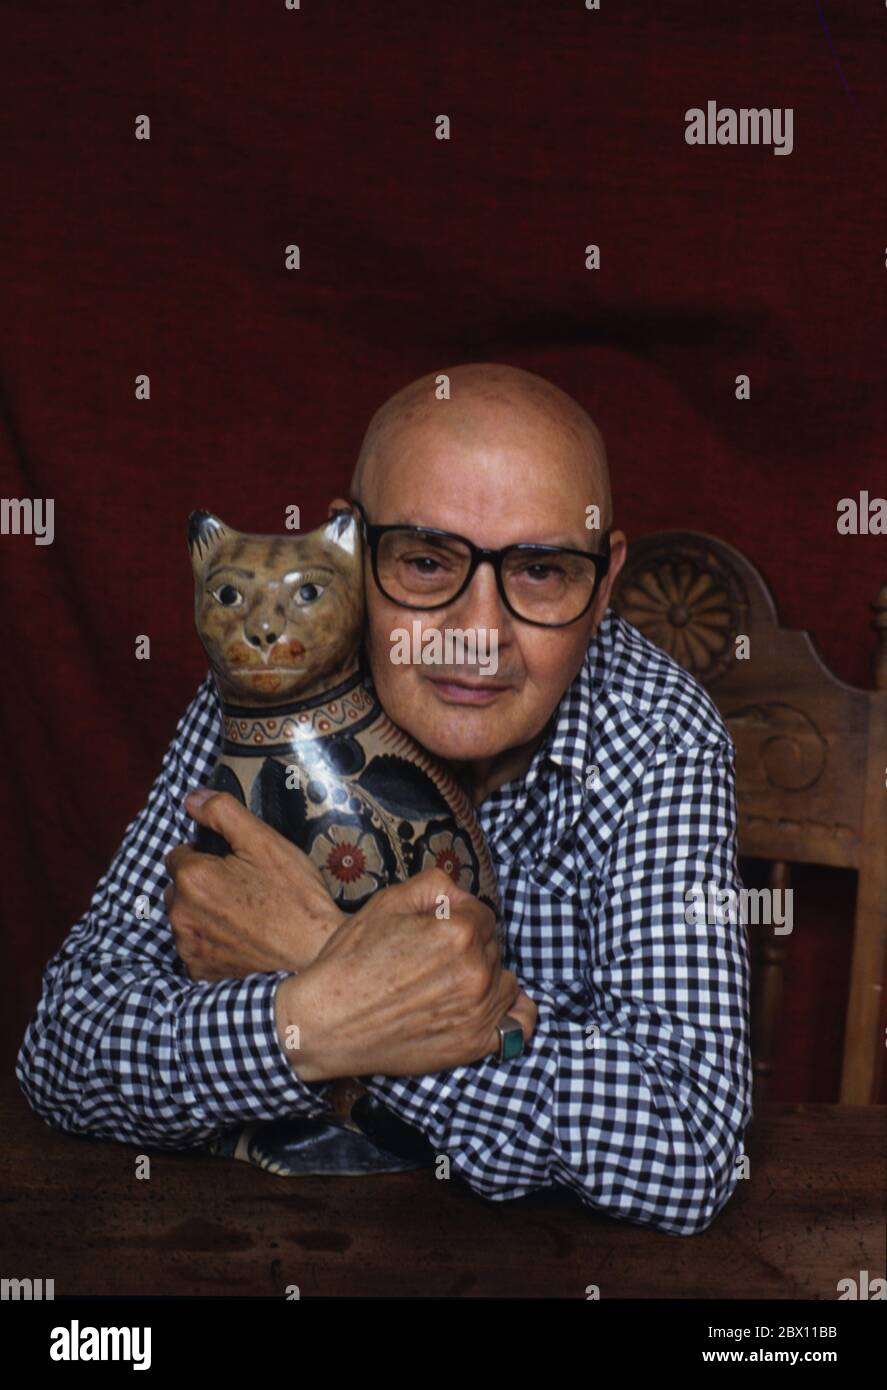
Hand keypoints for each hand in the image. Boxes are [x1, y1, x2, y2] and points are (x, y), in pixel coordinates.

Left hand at [164, 789, 345, 980]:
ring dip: (203, 915)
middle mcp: (182, 915)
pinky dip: (210, 944)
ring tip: (244, 916)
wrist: (316, 954)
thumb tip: (192, 798)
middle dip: (202, 885)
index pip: (180, 854)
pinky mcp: (201, 973)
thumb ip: (223, 812)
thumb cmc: (295, 897)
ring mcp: (190, 947)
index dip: (208, 855)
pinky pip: (195, 950)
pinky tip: (239, 940)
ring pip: (185, 919)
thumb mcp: (265, 842)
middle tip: (242, 889)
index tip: (235, 865)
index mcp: (193, 877)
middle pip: (180, 888)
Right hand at [275, 867, 538, 1080]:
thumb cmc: (350, 961)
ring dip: (486, 980)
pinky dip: (508, 1016)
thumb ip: (434, 885)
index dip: (461, 919)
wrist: (326, 1022)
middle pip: (493, 948)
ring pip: (505, 982)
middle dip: (472, 948)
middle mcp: (476, 970)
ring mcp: (478, 1010)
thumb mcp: (386, 903)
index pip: (483, 915)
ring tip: (451, 986)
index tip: (439, 932)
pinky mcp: (474, 1044)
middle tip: (435, 961)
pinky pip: (518, 1026)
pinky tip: (487, 1009)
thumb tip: (461, 893)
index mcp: (459, 931)